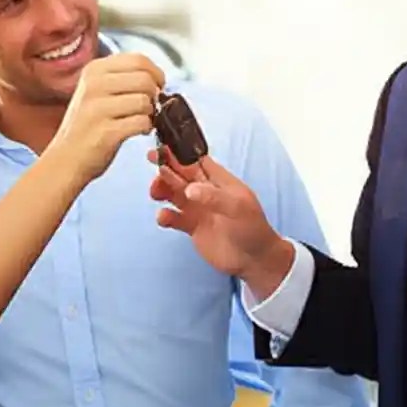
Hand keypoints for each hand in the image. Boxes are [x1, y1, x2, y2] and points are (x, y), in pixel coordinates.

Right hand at [46, 53, 164, 182]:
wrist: (65, 159)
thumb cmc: (88, 126)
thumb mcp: (97, 90)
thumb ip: (124, 78)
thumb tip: (158, 78)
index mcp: (94, 70)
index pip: (138, 59)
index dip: (155, 74)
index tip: (155, 87)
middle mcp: (93, 84)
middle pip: (145, 79)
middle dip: (154, 95)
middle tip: (147, 108)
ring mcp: (98, 108)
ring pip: (145, 101)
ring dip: (150, 113)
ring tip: (138, 121)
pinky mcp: (106, 131)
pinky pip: (142, 122)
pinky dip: (145, 128)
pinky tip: (136, 132)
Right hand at [148, 148, 294, 296]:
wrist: (254, 260)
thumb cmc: (252, 228)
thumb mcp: (238, 208)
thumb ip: (214, 197)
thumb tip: (190, 189)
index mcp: (219, 180)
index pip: (196, 160)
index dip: (181, 151)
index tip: (164, 146)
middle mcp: (205, 191)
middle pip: (180, 173)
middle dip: (165, 166)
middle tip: (152, 160)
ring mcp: (198, 208)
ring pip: (173, 193)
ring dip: (162, 189)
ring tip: (155, 193)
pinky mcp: (191, 226)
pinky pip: (173, 217)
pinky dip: (165, 216)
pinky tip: (164, 218)